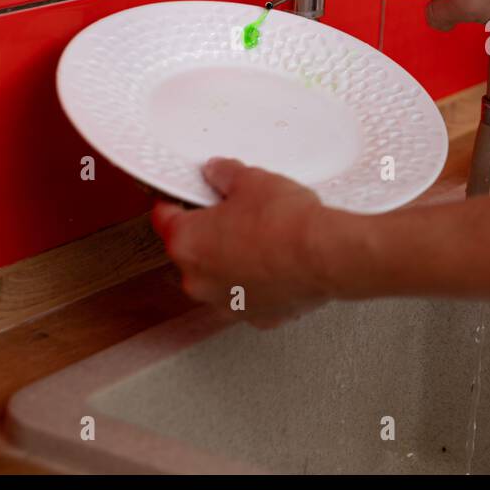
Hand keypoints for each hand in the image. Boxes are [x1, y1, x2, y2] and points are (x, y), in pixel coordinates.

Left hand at [152, 158, 336, 328]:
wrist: (326, 255)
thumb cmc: (286, 223)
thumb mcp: (252, 180)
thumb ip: (225, 175)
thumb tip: (217, 173)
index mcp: (186, 243)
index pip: (164, 217)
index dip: (175, 201)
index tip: (185, 195)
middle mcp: (198, 279)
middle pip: (192, 250)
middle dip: (210, 233)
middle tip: (236, 214)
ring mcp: (226, 302)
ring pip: (221, 277)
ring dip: (233, 261)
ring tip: (263, 240)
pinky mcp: (257, 316)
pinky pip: (249, 295)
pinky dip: (259, 282)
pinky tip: (279, 264)